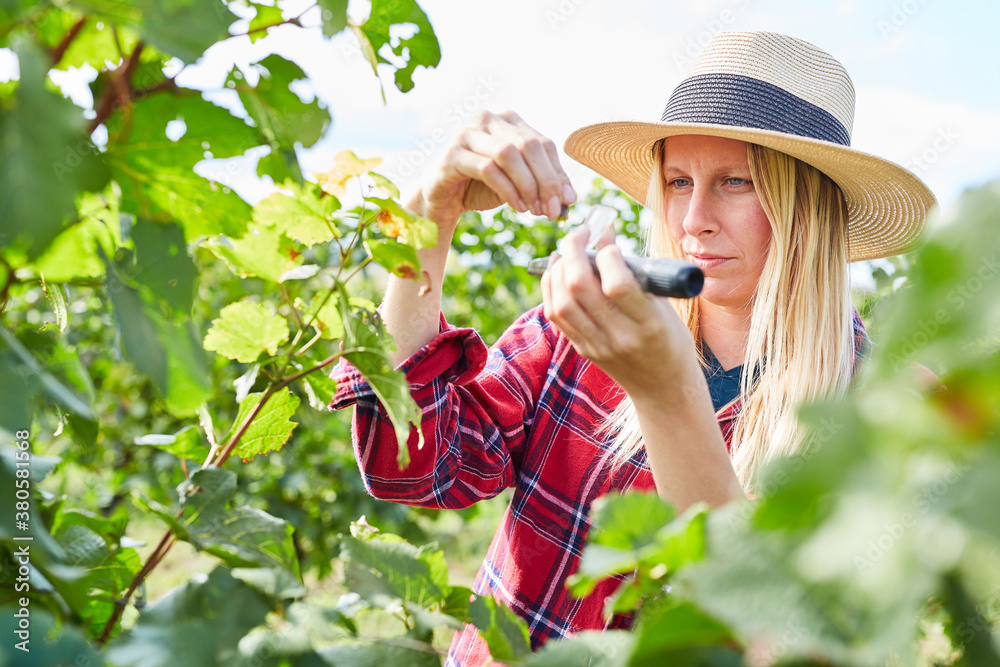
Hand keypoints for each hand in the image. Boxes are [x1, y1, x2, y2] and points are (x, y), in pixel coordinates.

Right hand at [412, 110, 576, 230]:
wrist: (442, 199)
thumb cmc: (482, 187)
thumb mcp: (518, 185)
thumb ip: (542, 185)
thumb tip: (571, 198)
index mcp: (509, 121)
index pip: (544, 144)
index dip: (558, 174)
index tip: (567, 202)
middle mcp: (489, 120)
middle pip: (529, 146)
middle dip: (545, 181)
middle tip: (552, 210)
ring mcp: (468, 133)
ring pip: (509, 154)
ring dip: (527, 185)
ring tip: (533, 210)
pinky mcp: (453, 153)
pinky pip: (488, 168)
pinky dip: (507, 189)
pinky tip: (517, 206)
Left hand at [541, 226, 698, 397]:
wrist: (664, 388)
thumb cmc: (670, 339)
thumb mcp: (664, 304)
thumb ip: (635, 272)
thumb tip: (605, 234)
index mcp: (649, 324)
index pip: (617, 285)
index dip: (607, 256)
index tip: (610, 246)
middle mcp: (620, 336)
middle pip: (579, 288)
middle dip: (573, 252)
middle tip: (579, 235)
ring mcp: (597, 346)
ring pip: (560, 303)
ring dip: (557, 270)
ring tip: (565, 252)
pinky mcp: (583, 350)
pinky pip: (556, 316)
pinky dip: (551, 289)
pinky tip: (557, 272)